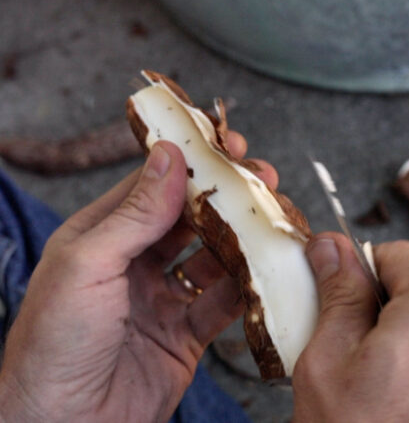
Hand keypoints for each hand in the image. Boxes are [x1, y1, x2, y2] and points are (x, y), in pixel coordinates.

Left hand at [0, 134, 277, 422]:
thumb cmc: (54, 344)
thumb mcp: (88, 264)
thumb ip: (135, 212)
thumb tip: (169, 156)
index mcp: (101, 237)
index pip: (153, 186)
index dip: (191, 162)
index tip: (227, 145)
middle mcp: (133, 264)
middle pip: (191, 219)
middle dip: (227, 197)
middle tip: (262, 180)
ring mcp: (161, 300)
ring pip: (214, 258)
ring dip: (244, 239)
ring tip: (273, 220)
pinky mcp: (185, 336)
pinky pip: (223, 304)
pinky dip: (249, 288)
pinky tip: (268, 272)